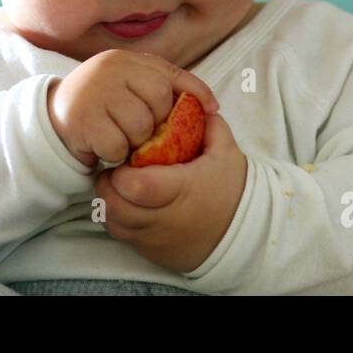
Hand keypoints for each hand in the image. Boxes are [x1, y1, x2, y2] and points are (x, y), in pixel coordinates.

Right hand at [47, 49, 218, 167]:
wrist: (53, 118)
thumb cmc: (102, 103)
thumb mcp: (130, 86)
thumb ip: (164, 87)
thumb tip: (212, 106)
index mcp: (125, 60)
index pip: (170, 75)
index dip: (194, 93)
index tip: (212, 111)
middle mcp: (109, 69)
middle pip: (158, 101)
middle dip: (156, 122)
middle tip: (139, 130)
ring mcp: (94, 93)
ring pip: (140, 126)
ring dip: (134, 141)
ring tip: (120, 137)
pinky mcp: (82, 120)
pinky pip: (117, 146)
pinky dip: (115, 153)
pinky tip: (103, 146)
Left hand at [93, 112, 246, 272]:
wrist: (243, 236)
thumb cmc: (232, 190)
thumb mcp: (227, 153)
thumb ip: (209, 124)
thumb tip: (191, 100)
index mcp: (181, 190)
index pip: (136, 185)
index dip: (123, 171)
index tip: (128, 158)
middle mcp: (164, 218)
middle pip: (116, 205)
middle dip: (109, 184)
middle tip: (119, 170)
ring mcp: (154, 238)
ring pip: (113, 222)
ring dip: (110, 201)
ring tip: (122, 186)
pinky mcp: (149, 252)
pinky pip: (121, 236)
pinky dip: (117, 219)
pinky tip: (129, 204)